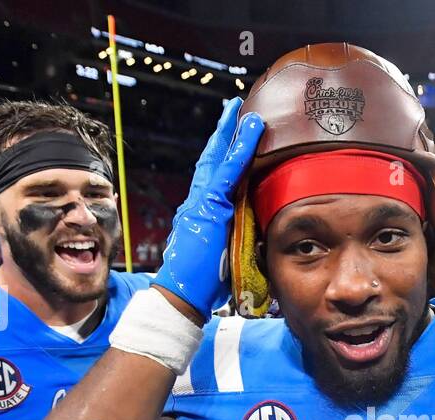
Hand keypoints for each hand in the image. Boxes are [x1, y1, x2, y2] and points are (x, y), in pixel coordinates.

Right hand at [154, 98, 263, 315]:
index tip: (232, 138)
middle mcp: (197, 203)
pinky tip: (251, 131)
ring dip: (233, 134)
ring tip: (244, 111)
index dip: (223, 157)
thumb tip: (251, 237)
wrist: (182, 294)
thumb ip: (232, 239)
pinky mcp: (209, 207)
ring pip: (219, 160)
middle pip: (212, 160)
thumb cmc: (202, 284)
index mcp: (201, 214)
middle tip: (235, 110)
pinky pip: (228, 172)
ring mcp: (200, 203)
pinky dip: (241, 150)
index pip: (214, 179)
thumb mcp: (221, 256)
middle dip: (223, 134)